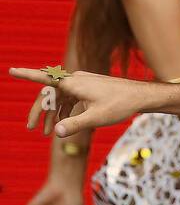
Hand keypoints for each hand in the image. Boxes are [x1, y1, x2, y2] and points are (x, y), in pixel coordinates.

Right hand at [9, 68, 150, 136]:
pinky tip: (63, 123)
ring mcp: (83, 83)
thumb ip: (74, 125)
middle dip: (40, 111)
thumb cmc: (120, 105)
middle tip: (32, 128)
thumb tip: (56, 132)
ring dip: (53, 113)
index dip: (27, 75)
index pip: (44, 78)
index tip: (12, 71)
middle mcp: (75, 80)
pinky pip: (70, 97)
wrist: (141, 96)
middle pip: (50, 94)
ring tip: (48, 132)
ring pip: (60, 97)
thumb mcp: (96, 118)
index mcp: (73, 83)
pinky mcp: (89, 88)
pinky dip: (64, 109)